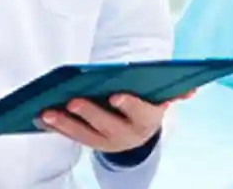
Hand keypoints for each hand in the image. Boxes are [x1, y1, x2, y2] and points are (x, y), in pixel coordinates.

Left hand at [38, 90, 195, 153]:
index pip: (140, 112)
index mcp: (148, 120)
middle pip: (107, 125)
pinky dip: (56, 128)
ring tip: (44, 111)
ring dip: (64, 124)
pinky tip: (39, 117)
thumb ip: (174, 92)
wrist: (139, 131)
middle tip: (72, 100)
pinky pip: (71, 137)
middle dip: (89, 113)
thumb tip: (192, 90)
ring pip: (84, 135)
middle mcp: (127, 135)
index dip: (128, 104)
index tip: (116, 95)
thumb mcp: (160, 98)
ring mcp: (107, 142)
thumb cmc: (146, 103)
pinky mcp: (89, 143)